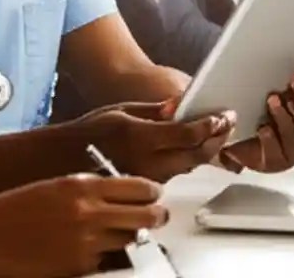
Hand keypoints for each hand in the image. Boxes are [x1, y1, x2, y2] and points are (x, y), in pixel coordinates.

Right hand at [0, 173, 166, 277]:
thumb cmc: (15, 208)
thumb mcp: (58, 186)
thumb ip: (92, 189)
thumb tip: (125, 194)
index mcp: (83, 185)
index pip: (140, 187)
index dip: (153, 192)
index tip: (156, 194)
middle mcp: (88, 213)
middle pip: (146, 216)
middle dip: (156, 216)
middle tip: (158, 216)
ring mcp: (85, 243)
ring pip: (130, 240)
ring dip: (132, 237)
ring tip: (125, 233)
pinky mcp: (78, 267)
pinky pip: (107, 261)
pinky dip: (106, 255)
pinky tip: (94, 248)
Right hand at [75, 100, 234, 182]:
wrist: (65, 160)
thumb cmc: (91, 131)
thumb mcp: (122, 110)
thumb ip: (154, 110)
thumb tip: (180, 104)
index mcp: (140, 137)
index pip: (188, 134)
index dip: (212, 125)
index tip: (224, 116)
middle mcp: (146, 163)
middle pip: (196, 156)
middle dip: (218, 140)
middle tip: (229, 125)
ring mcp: (147, 180)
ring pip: (189, 167)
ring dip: (206, 151)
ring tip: (218, 134)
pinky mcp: (145, 190)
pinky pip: (175, 175)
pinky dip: (188, 161)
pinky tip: (195, 149)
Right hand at [219, 73, 293, 173]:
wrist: (280, 138)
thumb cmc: (253, 143)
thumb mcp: (238, 151)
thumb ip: (226, 153)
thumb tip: (218, 150)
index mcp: (274, 160)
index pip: (274, 154)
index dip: (270, 142)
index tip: (262, 128)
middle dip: (283, 117)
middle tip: (272, 98)